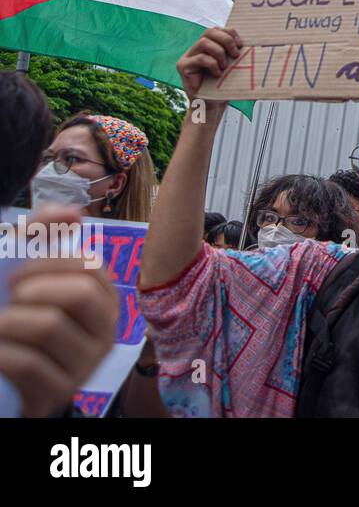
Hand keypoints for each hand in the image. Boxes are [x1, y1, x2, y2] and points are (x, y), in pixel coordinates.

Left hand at [0, 208, 118, 416]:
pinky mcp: (61, 391)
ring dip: (9, 322)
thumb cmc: (22, 318)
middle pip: (78, 295)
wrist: (7, 379)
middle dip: (33, 291)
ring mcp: (85, 364)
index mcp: (103, 299)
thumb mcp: (32, 275)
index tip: (18, 274)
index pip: (90, 266)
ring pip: (48, 326)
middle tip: (11, 299)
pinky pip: (27, 363)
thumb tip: (71, 211)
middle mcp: (104, 330)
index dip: (49, 262)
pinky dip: (1, 353)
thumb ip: (45, 236)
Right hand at [176, 27, 241, 104]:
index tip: (241, 45)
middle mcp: (195, 49)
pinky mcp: (182, 66)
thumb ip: (232, 54)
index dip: (229, 33)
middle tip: (235, 54)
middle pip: (209, 31)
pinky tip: (217, 74)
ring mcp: (187, 57)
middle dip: (226, 40)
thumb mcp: (230, 67)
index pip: (216, 30)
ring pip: (204, 42)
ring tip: (225, 66)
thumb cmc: (221, 87)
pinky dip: (213, 64)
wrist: (211, 105)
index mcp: (206, 47)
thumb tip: (248, 44)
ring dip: (219, 53)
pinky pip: (200, 58)